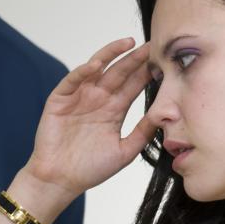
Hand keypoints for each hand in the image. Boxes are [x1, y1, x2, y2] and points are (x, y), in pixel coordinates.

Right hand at [25, 37, 155, 195]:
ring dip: (111, 54)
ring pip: (97, 69)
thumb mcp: (124, 151)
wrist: (59, 180)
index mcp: (114, 110)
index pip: (133, 85)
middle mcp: (98, 99)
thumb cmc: (90, 169)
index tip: (164, 61)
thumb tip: (164, 116)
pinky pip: (72, 80)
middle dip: (135, 58)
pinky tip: (96, 64)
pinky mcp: (60, 100)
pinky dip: (82, 71)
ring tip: (127, 43)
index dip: (147, 72)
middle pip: (119, 73)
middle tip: (152, 45)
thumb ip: (142, 133)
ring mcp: (79, 97)